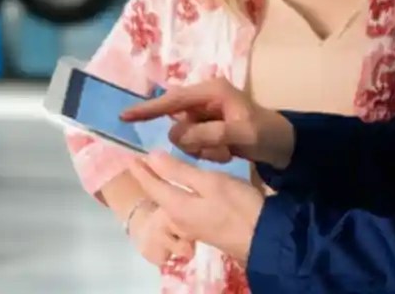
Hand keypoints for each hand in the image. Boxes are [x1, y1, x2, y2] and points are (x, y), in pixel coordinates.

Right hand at [121, 76, 295, 167]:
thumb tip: (178, 134)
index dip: (148, 108)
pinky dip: (207, 152)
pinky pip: (193, 144)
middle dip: (194, 140)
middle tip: (221, 148)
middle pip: (177, 122)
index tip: (124, 115)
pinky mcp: (207, 129)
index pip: (173, 100)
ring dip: (203, 149)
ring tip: (228, 150)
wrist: (284, 146)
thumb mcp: (243, 133)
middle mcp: (204, 99)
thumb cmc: (267, 133)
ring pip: (184, 137)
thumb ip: (211, 133)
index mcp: (211, 91)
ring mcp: (205, 115)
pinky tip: (227, 152)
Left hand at [128, 152, 264, 262]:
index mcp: (176, 206)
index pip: (151, 185)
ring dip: (161, 186)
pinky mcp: (205, 229)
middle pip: (158, 196)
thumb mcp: (209, 182)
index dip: (140, 170)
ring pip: (170, 202)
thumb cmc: (237, 206)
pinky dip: (175, 194)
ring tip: (158, 171)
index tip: (130, 156)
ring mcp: (192, 227)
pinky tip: (181, 188)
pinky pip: (181, 208)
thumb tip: (151, 156)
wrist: (264, 238)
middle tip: (141, 161)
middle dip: (148, 179)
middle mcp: (178, 219)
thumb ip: (179, 171)